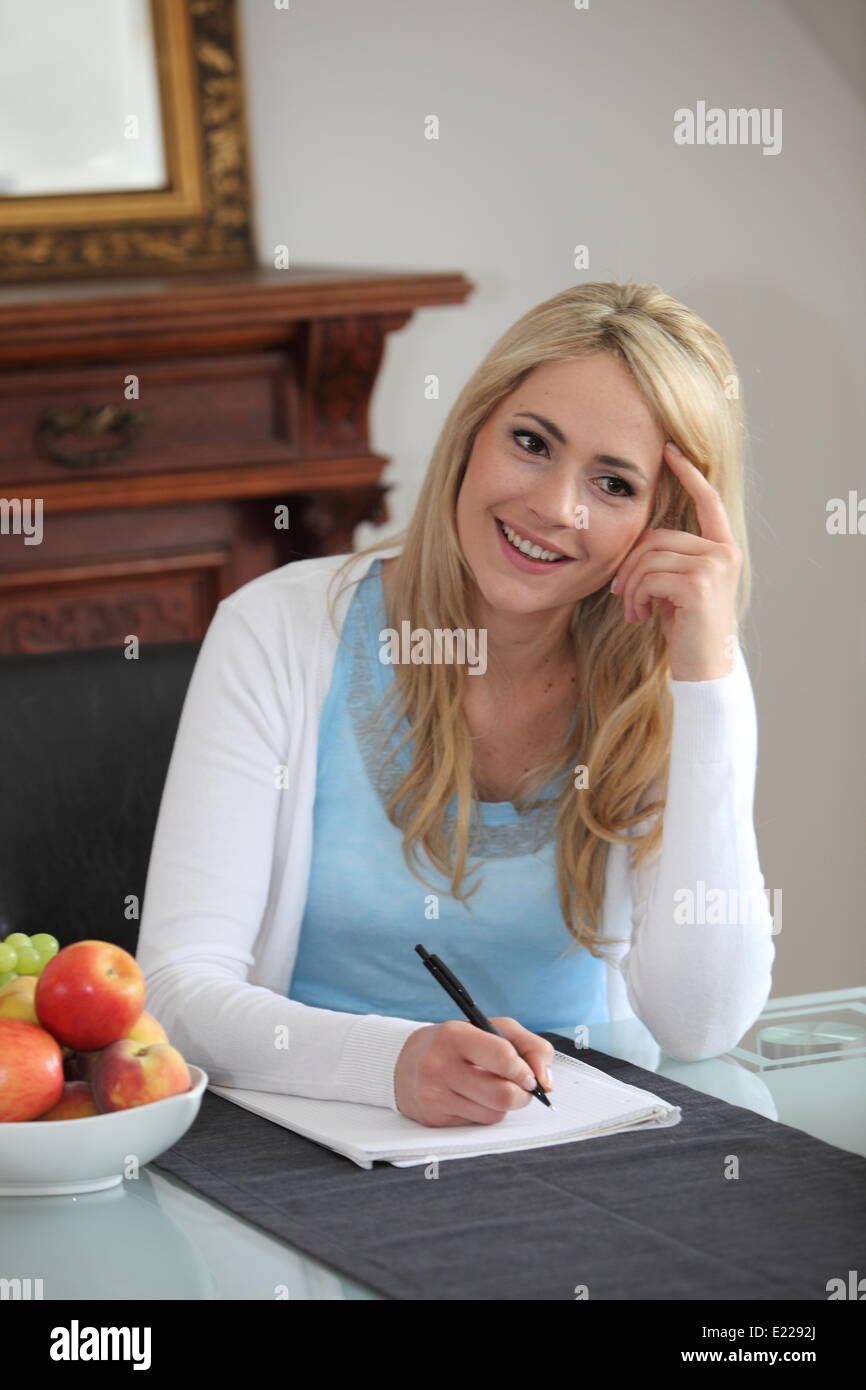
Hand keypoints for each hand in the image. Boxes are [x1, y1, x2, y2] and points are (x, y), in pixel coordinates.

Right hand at [394, 1016, 554, 1126]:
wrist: (405, 1063)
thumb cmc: (457, 1044)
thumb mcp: (491, 1028)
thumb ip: (528, 1045)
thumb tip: (545, 1081)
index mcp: (455, 1035)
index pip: (503, 1057)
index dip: (526, 1070)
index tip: (532, 1076)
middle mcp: (440, 1065)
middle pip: (503, 1095)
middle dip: (522, 1095)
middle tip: (522, 1088)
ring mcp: (434, 1095)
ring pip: (494, 1113)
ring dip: (503, 1105)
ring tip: (491, 1088)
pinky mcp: (434, 1119)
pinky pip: (478, 1124)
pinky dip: (484, 1112)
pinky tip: (471, 1098)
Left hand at [609, 441, 741, 679]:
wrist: (703, 671)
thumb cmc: (685, 630)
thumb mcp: (675, 588)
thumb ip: (666, 559)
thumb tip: (637, 542)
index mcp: (722, 549)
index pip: (708, 500)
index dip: (688, 473)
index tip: (670, 450)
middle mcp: (725, 553)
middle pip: (659, 536)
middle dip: (632, 564)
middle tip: (623, 593)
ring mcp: (715, 567)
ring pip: (650, 557)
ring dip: (633, 586)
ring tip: (634, 610)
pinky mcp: (699, 585)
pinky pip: (650, 577)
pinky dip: (637, 597)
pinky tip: (641, 618)